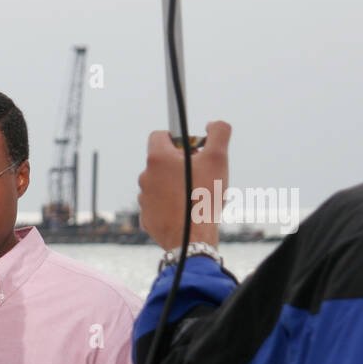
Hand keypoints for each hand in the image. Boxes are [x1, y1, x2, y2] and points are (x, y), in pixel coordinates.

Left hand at [137, 120, 230, 251]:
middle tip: (199, 175)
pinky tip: (186, 211)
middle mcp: (145, 177)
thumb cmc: (204, 197)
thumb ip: (218, 133)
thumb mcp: (218, 158)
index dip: (177, 138)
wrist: (191, 238)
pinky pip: (159, 205)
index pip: (159, 135)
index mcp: (157, 158)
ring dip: (175, 185)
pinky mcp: (146, 217)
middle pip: (162, 161)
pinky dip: (170, 206)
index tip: (192, 149)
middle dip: (179, 164)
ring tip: (194, 196)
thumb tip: (213, 124)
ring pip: (160, 184)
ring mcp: (143, 198)